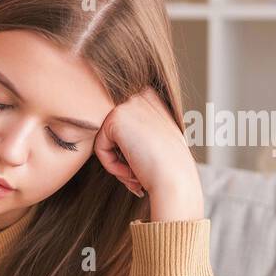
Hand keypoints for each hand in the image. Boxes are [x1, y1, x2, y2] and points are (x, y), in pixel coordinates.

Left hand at [93, 87, 203, 221]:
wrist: (175, 179)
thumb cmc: (170, 168)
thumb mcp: (159, 140)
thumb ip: (140, 131)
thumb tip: (121, 138)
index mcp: (154, 99)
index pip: (125, 125)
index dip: (132, 150)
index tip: (148, 163)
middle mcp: (142, 96)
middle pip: (114, 133)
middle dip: (124, 157)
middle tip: (141, 173)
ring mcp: (129, 105)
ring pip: (106, 141)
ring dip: (118, 163)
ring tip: (138, 173)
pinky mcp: (115, 119)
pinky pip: (99, 147)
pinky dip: (111, 165)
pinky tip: (131, 170)